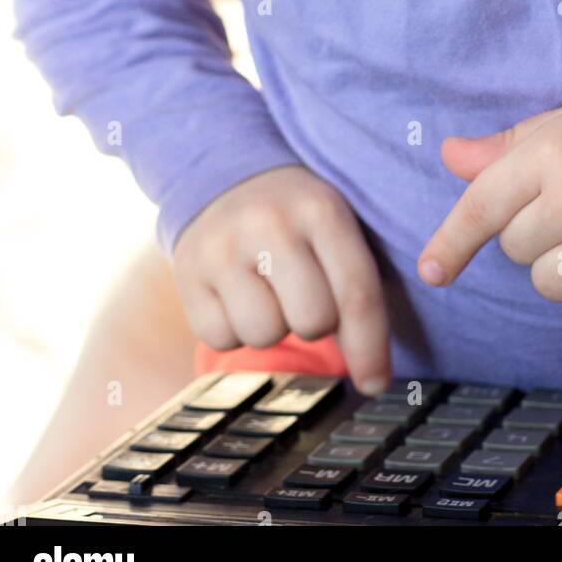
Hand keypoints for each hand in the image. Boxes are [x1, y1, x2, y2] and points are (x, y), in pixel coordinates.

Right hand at [172, 166, 390, 394]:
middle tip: (306, 297)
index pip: (356, 292)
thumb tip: (372, 379)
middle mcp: (270, 223)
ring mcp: (223, 247)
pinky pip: (220, 339)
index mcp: (321, 209)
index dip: (370, 348)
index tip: (375, 384)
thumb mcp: (333, 226)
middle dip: (317, 324)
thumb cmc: (294, 217)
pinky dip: (234, 331)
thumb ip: (357, 287)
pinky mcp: (187, 272)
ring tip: (269, 292)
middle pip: (313, 321)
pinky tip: (237, 296)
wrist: (223, 177)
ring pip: (264, 335)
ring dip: (274, 328)